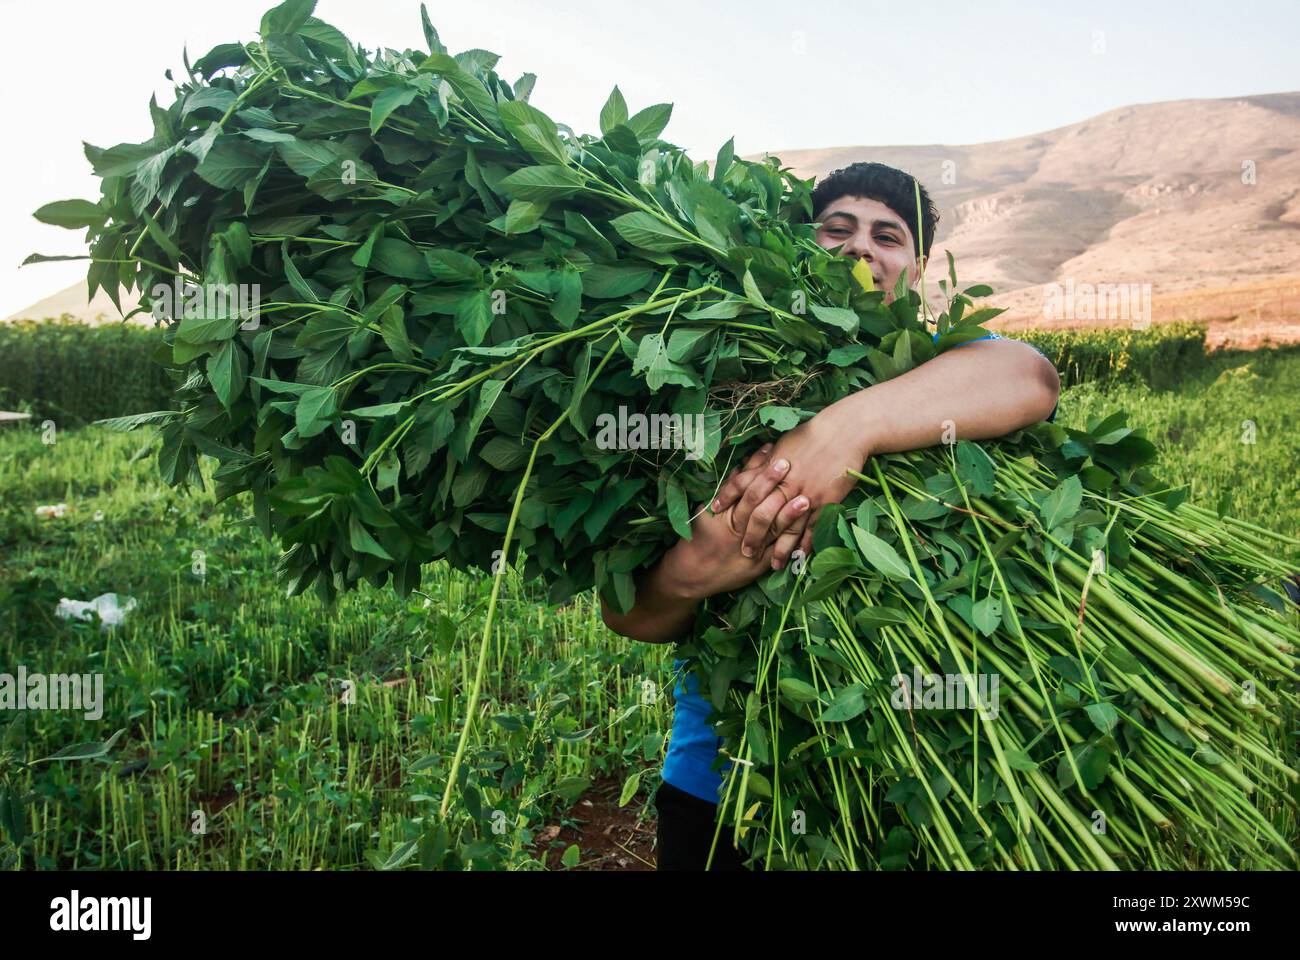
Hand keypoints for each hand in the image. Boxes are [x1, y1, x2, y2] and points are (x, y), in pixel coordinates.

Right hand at [660, 445, 809, 599]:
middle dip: (772, 483)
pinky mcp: (761, 564)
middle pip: (757, 502)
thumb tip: (741, 468)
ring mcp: (752, 547)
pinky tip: (808, 529)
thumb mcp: (707, 514)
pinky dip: (794, 540)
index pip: (741, 485)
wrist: (694, 574)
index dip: (756, 466)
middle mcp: (739, 528)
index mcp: (725, 513)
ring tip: (806, 499)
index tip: (771, 448)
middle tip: (788, 464)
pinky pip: (779, 551)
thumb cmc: (700, 539)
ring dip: (790, 513)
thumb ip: (726, 493)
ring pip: (772, 527)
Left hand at [713, 402, 870, 568]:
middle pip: (763, 515)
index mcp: (772, 468)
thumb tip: (752, 469)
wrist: (844, 432)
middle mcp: (785, 485)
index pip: (742, 485)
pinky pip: (812, 527)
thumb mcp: (783, 445)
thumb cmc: (812, 434)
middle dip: (753, 536)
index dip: (726, 498)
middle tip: (744, 552)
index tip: (714, 511)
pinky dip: (806, 543)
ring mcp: (805, 496)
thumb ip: (767, 462)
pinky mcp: (824, 502)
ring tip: (773, 565)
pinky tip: (799, 556)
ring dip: (780, 549)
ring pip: (788, 528)